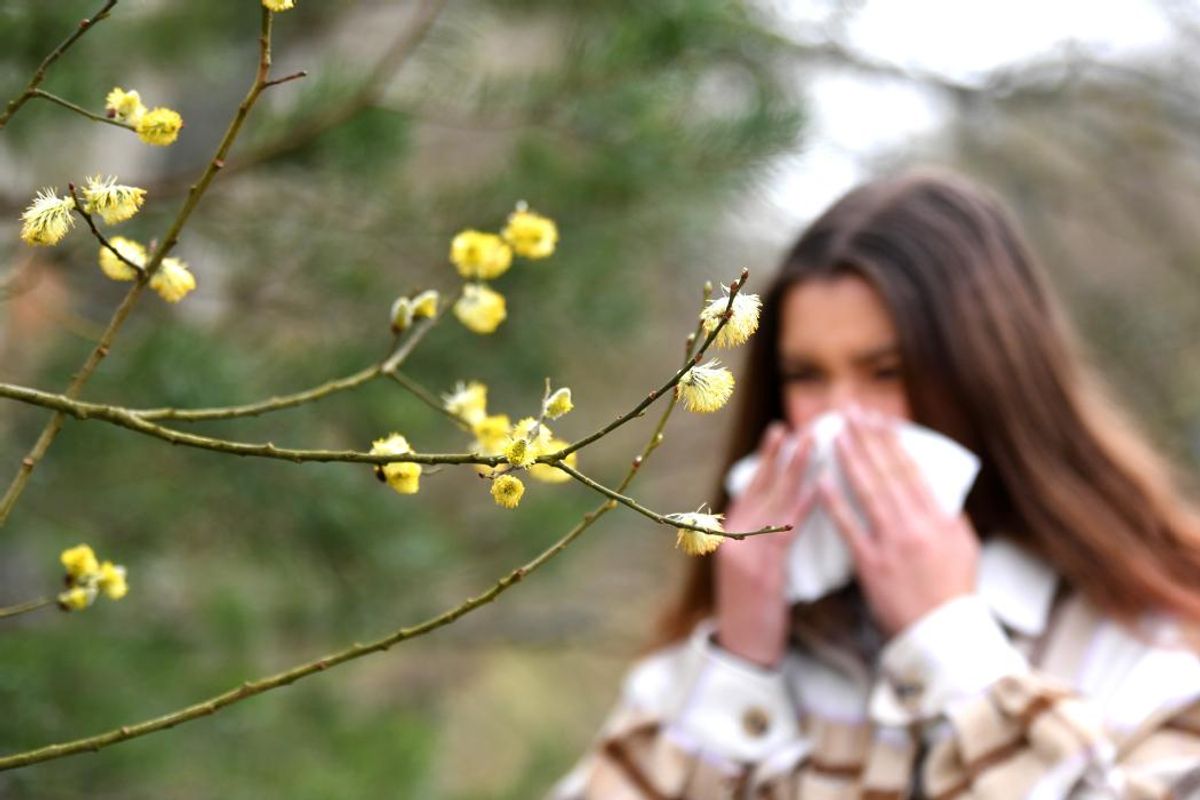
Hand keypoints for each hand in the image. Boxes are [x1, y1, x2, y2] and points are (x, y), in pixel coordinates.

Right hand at [715, 422, 815, 667]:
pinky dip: (802, 504)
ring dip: (795, 468)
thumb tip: (779, 517)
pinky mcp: (760, 572)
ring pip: (773, 501)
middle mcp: (730, 539)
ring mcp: (743, 553)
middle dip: (780, 453)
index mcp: (727, 537)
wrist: (742, 656)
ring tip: (812, 440)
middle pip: (759, 487)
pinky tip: (818, 486)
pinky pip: (784, 530)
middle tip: (799, 423)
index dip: (766, 460)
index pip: (750, 489)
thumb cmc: (754, 617)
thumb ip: (759, 542)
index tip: (781, 432)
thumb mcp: (750, 574)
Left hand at [817, 407, 978, 637]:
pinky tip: (820, 479)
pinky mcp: (871, 564)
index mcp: (939, 518)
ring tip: (835, 433)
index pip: (911, 469)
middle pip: (887, 472)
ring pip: (868, 491)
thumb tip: (939, 486)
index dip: (893, 440)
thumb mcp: (964, 547)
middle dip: (867, 438)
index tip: (879, 417)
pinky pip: (849, 527)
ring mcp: (892, 544)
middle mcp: (916, 525)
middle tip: (850, 411)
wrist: (944, 637)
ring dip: (850, 458)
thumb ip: (950, 514)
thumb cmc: (954, 592)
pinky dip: (834, 502)